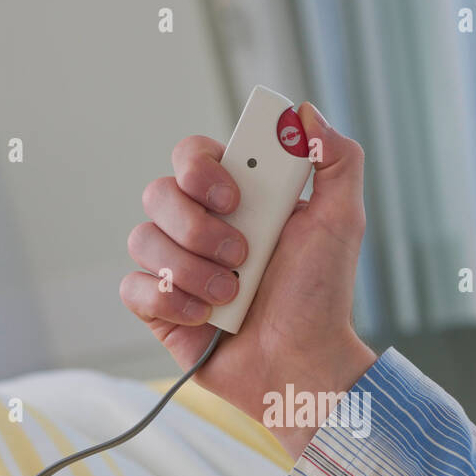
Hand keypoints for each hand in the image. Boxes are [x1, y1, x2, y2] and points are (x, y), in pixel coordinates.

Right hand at [120, 103, 376, 458]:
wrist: (304, 363)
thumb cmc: (320, 296)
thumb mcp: (341, 221)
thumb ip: (336, 159)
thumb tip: (304, 113)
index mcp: (234, 198)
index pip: (191, 155)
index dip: (201, 167)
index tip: (235, 197)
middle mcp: (198, 226)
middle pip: (158, 192)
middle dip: (197, 226)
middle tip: (241, 255)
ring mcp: (175, 267)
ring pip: (143, 240)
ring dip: (192, 270)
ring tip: (232, 295)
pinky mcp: (158, 309)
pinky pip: (134, 288)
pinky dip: (171, 302)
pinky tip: (206, 318)